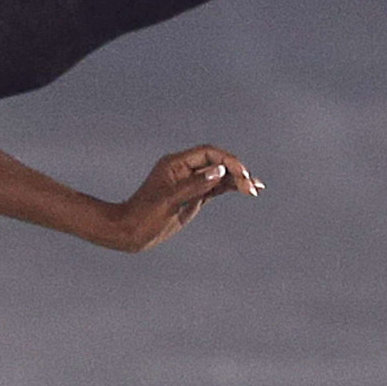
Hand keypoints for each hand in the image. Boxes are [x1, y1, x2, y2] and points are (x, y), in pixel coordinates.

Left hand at [107, 144, 260, 250]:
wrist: (130, 232)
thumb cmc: (144, 214)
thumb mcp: (170, 200)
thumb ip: (195, 185)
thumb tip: (219, 171)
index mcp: (176, 164)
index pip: (208, 154)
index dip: (227, 161)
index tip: (240, 174)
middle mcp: (185, 170)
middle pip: (217, 163)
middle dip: (236, 172)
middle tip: (251, 186)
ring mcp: (191, 183)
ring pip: (220, 177)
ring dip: (238, 181)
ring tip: (256, 188)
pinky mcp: (194, 196)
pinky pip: (216, 188)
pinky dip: (231, 189)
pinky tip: (247, 190)